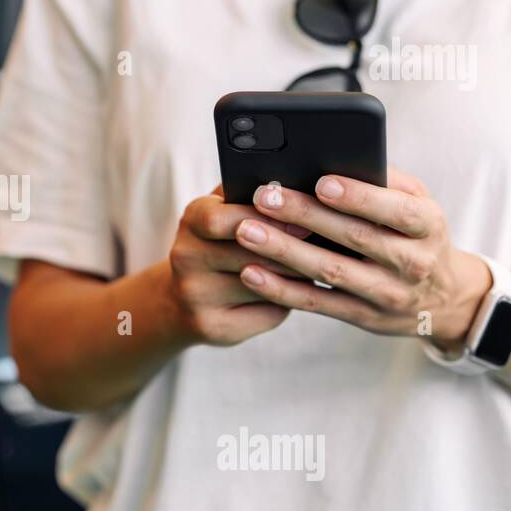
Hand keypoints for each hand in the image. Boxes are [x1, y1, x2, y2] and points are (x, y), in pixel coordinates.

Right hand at [167, 186, 309, 345]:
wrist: (183, 300)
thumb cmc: (221, 245)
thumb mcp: (226, 212)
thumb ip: (252, 197)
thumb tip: (299, 184)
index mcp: (191, 221)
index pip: (223, 218)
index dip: (266, 220)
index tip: (303, 222)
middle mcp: (186, 258)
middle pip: (249, 253)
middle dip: (290, 251)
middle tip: (327, 248)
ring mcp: (195, 296)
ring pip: (263, 284)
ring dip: (296, 277)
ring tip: (320, 268)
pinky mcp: (212, 326)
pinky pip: (266, 314)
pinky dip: (287, 303)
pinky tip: (298, 295)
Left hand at [232, 169, 491, 351]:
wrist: (444, 299)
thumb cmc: (417, 235)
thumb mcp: (420, 204)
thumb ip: (387, 181)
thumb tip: (343, 155)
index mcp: (428, 226)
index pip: (398, 210)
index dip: (359, 197)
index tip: (321, 181)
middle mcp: (412, 263)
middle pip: (355, 238)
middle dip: (306, 216)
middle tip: (265, 196)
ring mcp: (387, 294)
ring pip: (330, 272)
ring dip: (284, 252)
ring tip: (248, 231)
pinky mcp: (362, 317)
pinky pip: (317, 303)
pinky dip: (281, 289)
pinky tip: (252, 272)